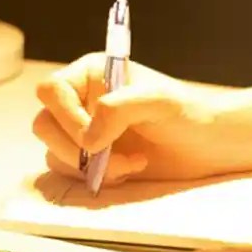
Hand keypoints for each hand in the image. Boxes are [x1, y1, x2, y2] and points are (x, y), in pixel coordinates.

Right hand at [32, 52, 221, 183]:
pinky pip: (71, 173)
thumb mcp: (157, 100)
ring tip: (128, 163)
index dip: (66, 116)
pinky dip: (97, 177)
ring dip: (89, 166)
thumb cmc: (187, 114)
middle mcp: (79, 101)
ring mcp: (82, 132)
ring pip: (54, 153)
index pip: (51, 91)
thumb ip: (118, 109)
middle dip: (74, 148)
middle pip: (44, 125)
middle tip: (107, 155)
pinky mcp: (89, 160)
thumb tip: (88, 139)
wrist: (206, 146)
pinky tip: (129, 169)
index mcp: (89, 74)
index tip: (94, 136)